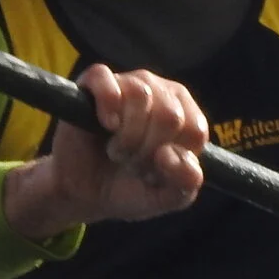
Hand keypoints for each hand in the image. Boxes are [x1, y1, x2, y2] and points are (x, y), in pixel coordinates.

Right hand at [1, 63, 208, 241]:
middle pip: (169, 115)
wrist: (84, 192)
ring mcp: (128, 82)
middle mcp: (162, 91)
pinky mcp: (94, 83)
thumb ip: (185, 183)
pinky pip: (105, 80)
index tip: (153, 170)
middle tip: (131, 162)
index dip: (170, 159)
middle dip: (146, 151)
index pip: (194, 131)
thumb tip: (170, 154)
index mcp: (186, 114)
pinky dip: (106, 104)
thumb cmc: (129, 187)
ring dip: (125, 137)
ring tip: (116, 151)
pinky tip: (105, 125)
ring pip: (140, 96)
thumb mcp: (165, 197)